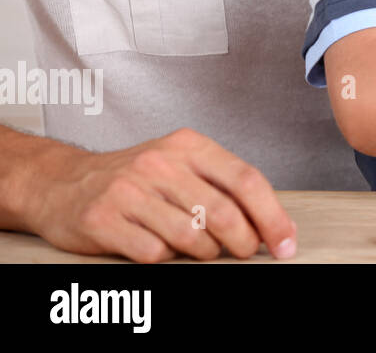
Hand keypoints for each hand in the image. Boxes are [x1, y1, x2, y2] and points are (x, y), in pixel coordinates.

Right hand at [23, 128, 296, 262]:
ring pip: (191, 236)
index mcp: (189, 145)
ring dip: (206, 253)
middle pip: (223, 212)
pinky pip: (153, 253)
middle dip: (244, 241)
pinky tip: (160, 247)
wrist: (62, 182)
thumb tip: (272, 221)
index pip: (247, 180)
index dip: (272, 215)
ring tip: (202, 250)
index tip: (285, 242)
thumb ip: (223, 185)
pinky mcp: (103, 219)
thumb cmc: (134, 177)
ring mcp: (130, 190)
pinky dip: (166, 258)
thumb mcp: (181, 164)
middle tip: (245, 252)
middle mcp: (160, 163)